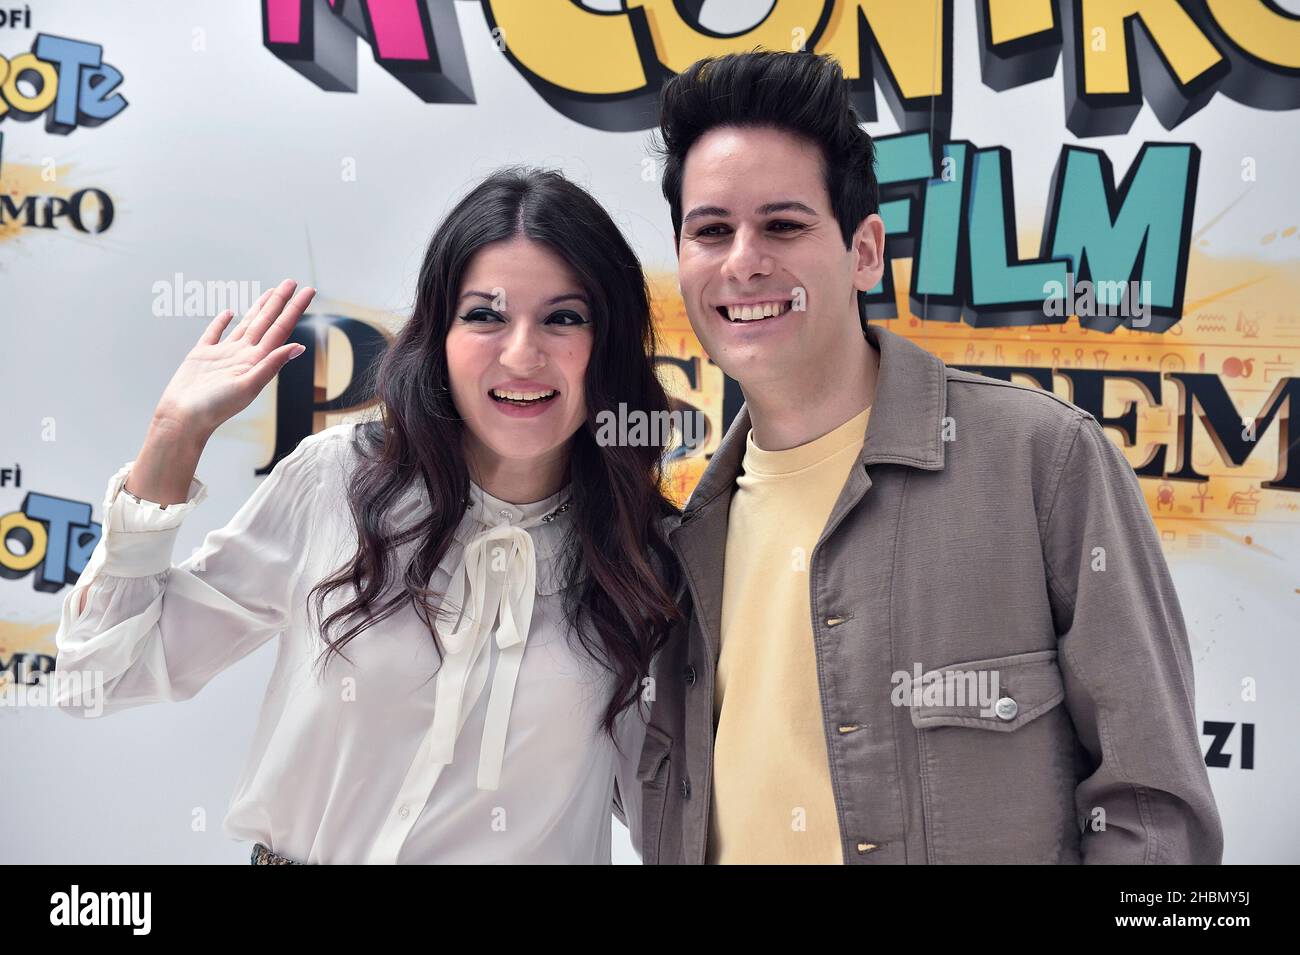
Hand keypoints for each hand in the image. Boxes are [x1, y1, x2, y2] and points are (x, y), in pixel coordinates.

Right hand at [152, 278, 315, 439]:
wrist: (184, 417)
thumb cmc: (215, 407)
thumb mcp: (248, 385)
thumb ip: (272, 364)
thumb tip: (299, 347)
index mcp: (257, 360)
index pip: (281, 329)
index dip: (295, 309)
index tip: (308, 291)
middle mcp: (244, 355)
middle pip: (266, 322)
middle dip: (280, 302)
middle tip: (291, 282)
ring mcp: (223, 354)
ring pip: (245, 324)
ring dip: (258, 309)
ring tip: (271, 294)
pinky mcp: (202, 355)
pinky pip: (214, 333)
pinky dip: (222, 322)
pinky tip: (229, 313)